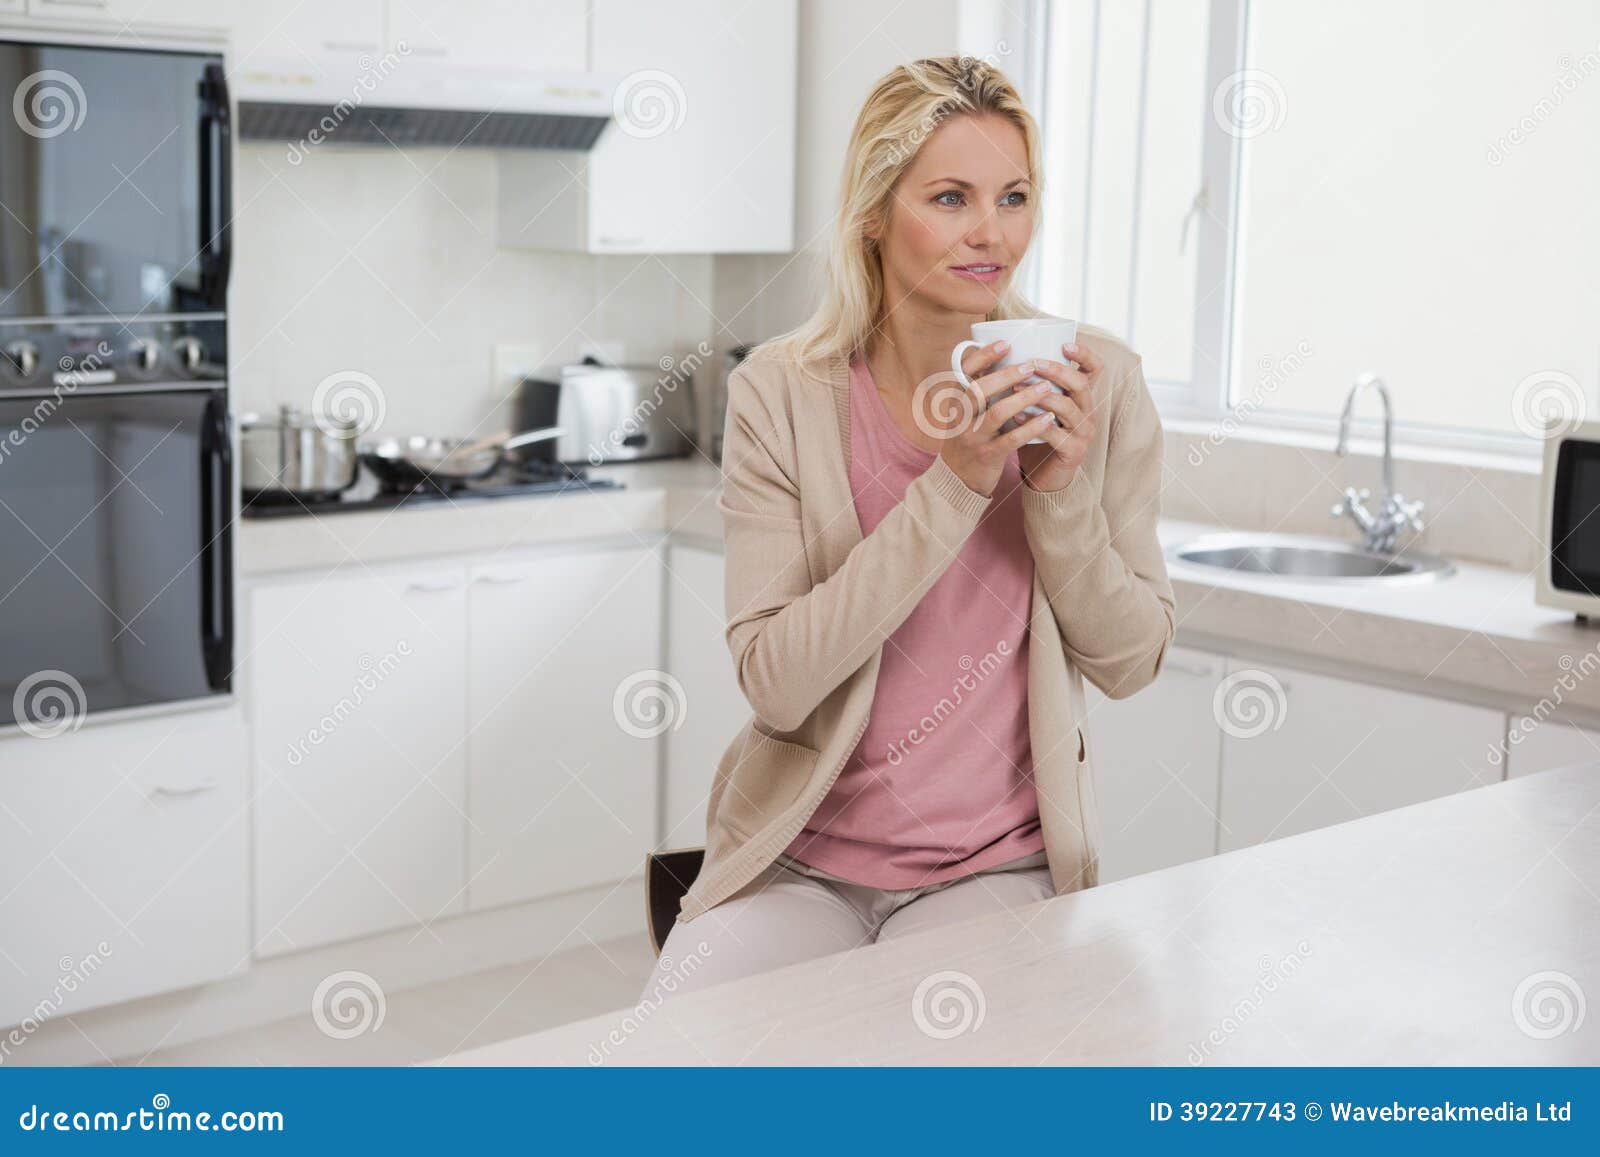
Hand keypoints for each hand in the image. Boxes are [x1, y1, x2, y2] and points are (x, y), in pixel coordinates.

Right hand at [936, 340, 1064, 495]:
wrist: (956, 480)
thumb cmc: (967, 439)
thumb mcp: (965, 414)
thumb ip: (979, 393)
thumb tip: (1004, 361)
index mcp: (956, 402)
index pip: (965, 372)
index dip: (984, 356)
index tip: (1006, 343)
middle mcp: (961, 417)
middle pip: (980, 389)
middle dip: (1008, 375)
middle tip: (1032, 365)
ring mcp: (973, 437)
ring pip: (997, 413)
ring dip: (1024, 398)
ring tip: (1046, 388)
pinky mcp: (987, 456)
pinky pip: (1010, 439)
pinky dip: (1030, 427)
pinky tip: (1048, 419)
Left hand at [1017, 340, 1102, 491]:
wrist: (1044, 476)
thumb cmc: (1036, 435)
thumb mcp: (1038, 406)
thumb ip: (1031, 384)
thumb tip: (999, 356)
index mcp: (1081, 397)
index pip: (1095, 369)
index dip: (1085, 354)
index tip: (1065, 344)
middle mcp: (1087, 412)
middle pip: (1080, 384)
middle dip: (1056, 370)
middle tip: (1032, 363)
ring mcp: (1082, 432)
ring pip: (1067, 407)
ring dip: (1041, 395)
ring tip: (1016, 388)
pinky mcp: (1073, 451)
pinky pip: (1056, 434)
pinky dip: (1034, 424)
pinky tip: (1016, 417)